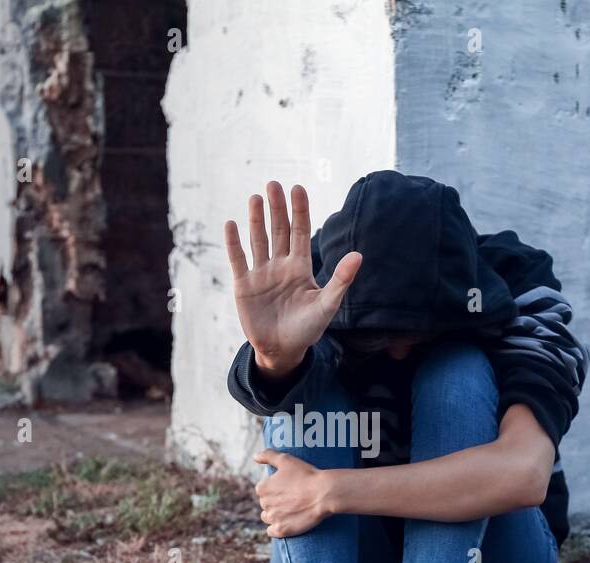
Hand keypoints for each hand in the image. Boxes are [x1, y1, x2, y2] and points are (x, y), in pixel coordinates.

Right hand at [224, 182, 361, 374]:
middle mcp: (280, 265)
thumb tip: (358, 255)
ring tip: (255, 197)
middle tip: (273, 184)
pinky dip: (233, 243)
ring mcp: (261, 274)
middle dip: (276, 208)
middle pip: (278, 231)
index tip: (298, 188)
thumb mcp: (326, 305)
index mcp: (301, 267)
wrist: (282, 350)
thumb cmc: (307, 329)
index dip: (299, 211)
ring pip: (258, 240)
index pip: (300, 232)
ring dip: (256, 219)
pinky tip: (231, 224)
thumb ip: (341, 280)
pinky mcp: (244, 285)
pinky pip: (238, 259)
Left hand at [253, 449, 333, 536]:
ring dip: (275, 515)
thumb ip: (268, 456)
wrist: (324, 493)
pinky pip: (272, 531)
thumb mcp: (286, 460)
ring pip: (267, 517)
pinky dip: (278, 528)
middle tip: (293, 497)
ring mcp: (273, 519)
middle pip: (266, 504)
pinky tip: (287, 522)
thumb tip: (255, 456)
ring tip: (291, 510)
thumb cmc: (306, 475)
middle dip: (276, 501)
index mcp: (262, 488)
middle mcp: (264, 504)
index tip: (288, 487)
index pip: (263, 490)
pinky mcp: (281, 530)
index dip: (276, 488)